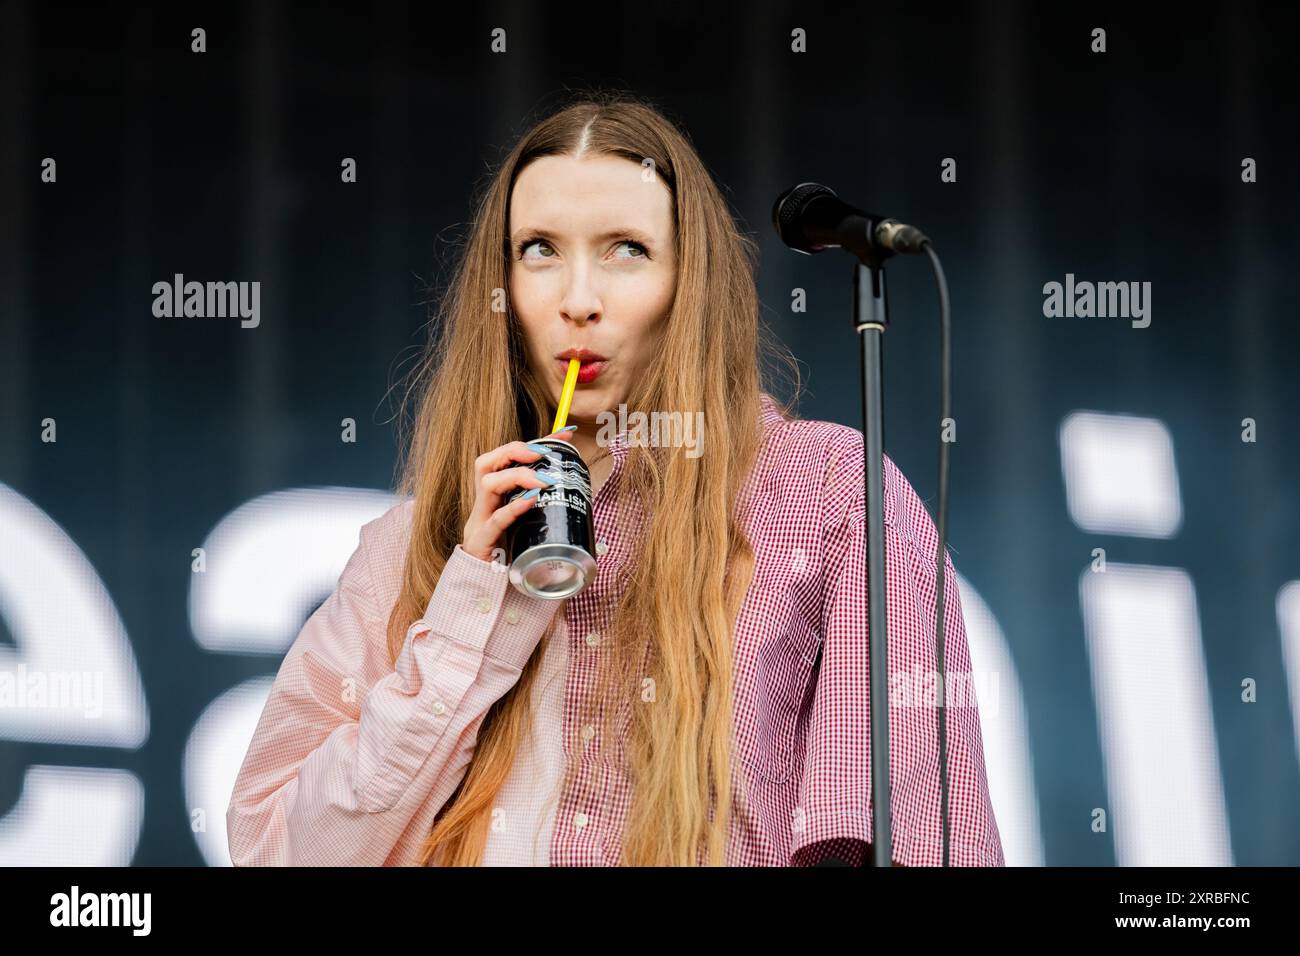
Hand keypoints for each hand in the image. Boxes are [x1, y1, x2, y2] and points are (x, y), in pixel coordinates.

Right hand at [460, 426, 575, 562]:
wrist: (484, 585)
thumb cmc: (508, 551)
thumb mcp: (527, 522)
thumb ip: (544, 506)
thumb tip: (579, 493)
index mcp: (494, 494)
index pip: (507, 457)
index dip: (535, 443)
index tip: (565, 435)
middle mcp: (484, 502)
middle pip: (485, 462)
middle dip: (515, 451)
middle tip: (543, 453)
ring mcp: (479, 521)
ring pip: (487, 484)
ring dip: (517, 476)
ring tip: (543, 481)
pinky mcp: (482, 543)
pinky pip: (494, 521)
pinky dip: (513, 509)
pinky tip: (531, 501)